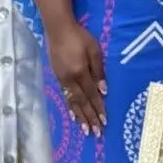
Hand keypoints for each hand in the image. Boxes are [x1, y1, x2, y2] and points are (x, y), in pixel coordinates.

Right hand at [48, 21, 106, 135]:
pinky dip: (71, 107)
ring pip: (72, 102)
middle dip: (89, 118)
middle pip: (82, 102)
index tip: (104, 121)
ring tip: (85, 130)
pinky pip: (66, 97)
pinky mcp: (58, 77)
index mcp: (80, 73)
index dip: (98, 109)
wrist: (58, 29)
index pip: (92, 95)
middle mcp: (70, 80)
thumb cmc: (80, 37)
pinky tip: (73, 115)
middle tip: (95, 133)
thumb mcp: (94, 50)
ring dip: (79, 117)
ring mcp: (62, 80)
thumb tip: (103, 91)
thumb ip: (99, 71)